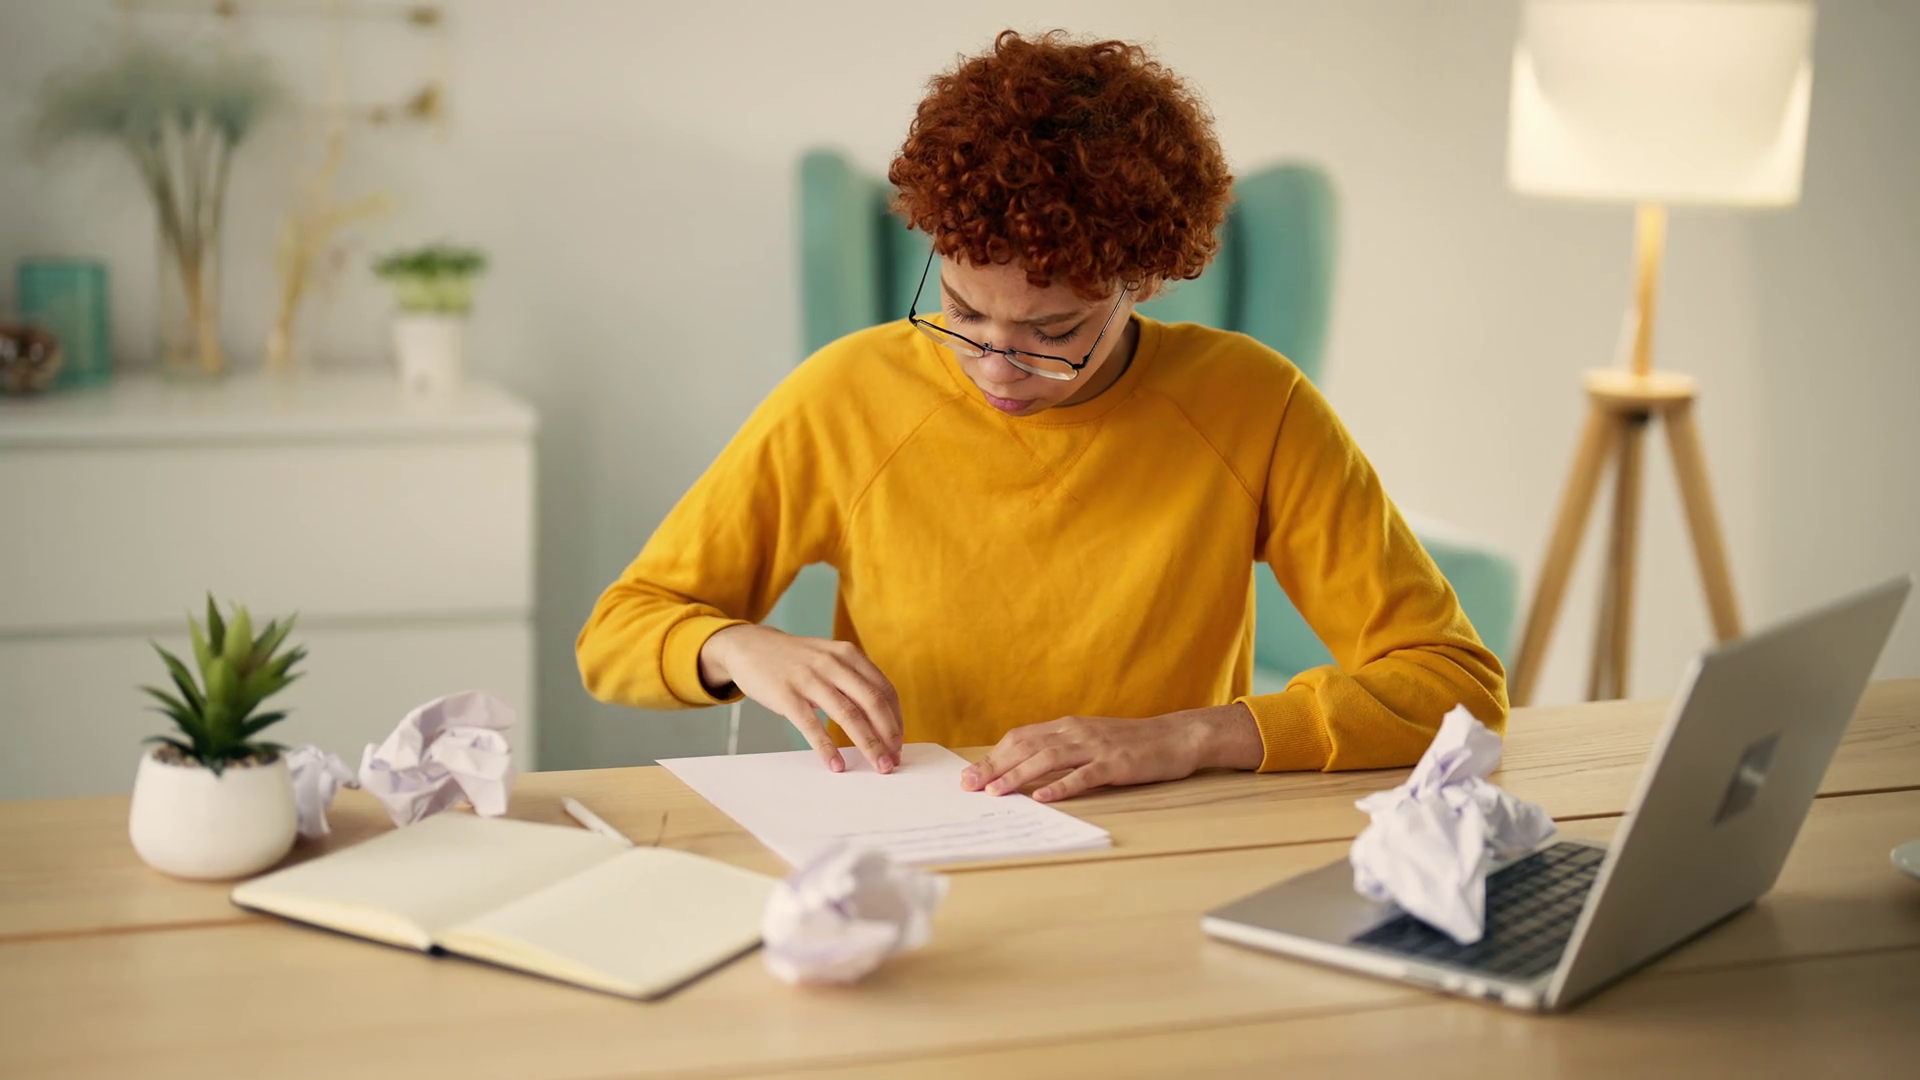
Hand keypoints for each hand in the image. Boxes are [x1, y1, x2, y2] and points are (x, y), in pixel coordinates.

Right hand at [699, 624, 903, 773]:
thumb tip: (880, 719)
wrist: (749, 645)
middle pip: (872, 703)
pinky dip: (826, 747)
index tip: (898, 743)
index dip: (896, 720)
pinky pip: (811, 725)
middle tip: (894, 761)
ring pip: (848, 715)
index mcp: (848, 655)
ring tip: (878, 766)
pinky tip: (836, 764)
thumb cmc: (795, 660)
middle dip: (889, 735)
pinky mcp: (786, 694)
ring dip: (868, 744)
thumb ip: (853, 680)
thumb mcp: (829, 658)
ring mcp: (809, 678)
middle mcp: (833, 663)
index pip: (884, 690)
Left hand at [960, 704, 1263, 801]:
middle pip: (1026, 747)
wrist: (1175, 736)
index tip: (970, 775)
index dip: (993, 756)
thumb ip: (1061, 749)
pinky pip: (1083, 776)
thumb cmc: (1131, 742)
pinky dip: (1060, 786)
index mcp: (1067, 726)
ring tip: (995, 792)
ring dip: (1018, 776)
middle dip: (994, 767)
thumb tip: (1025, 767)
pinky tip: (1042, 797)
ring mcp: (1096, 747)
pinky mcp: (1116, 763)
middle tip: (969, 786)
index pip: (1020, 738)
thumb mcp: (1090, 739)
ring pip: (1048, 759)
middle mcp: (1076, 732)